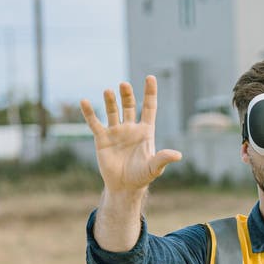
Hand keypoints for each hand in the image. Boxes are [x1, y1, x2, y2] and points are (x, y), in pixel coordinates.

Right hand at [80, 76, 181, 193]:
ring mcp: (116, 131)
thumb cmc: (142, 176)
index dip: (150, 92)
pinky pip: (95, 123)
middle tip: (124, 84)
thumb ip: (163, 159)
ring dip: (110, 101)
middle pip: (129, 105)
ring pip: (113, 111)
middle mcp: (131, 128)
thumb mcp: (154, 167)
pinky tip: (84, 102)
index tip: (150, 77)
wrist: (124, 186)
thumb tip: (178, 155)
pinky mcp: (102, 138)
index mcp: (146, 131)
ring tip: (108, 91)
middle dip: (127, 95)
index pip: (148, 107)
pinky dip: (90, 113)